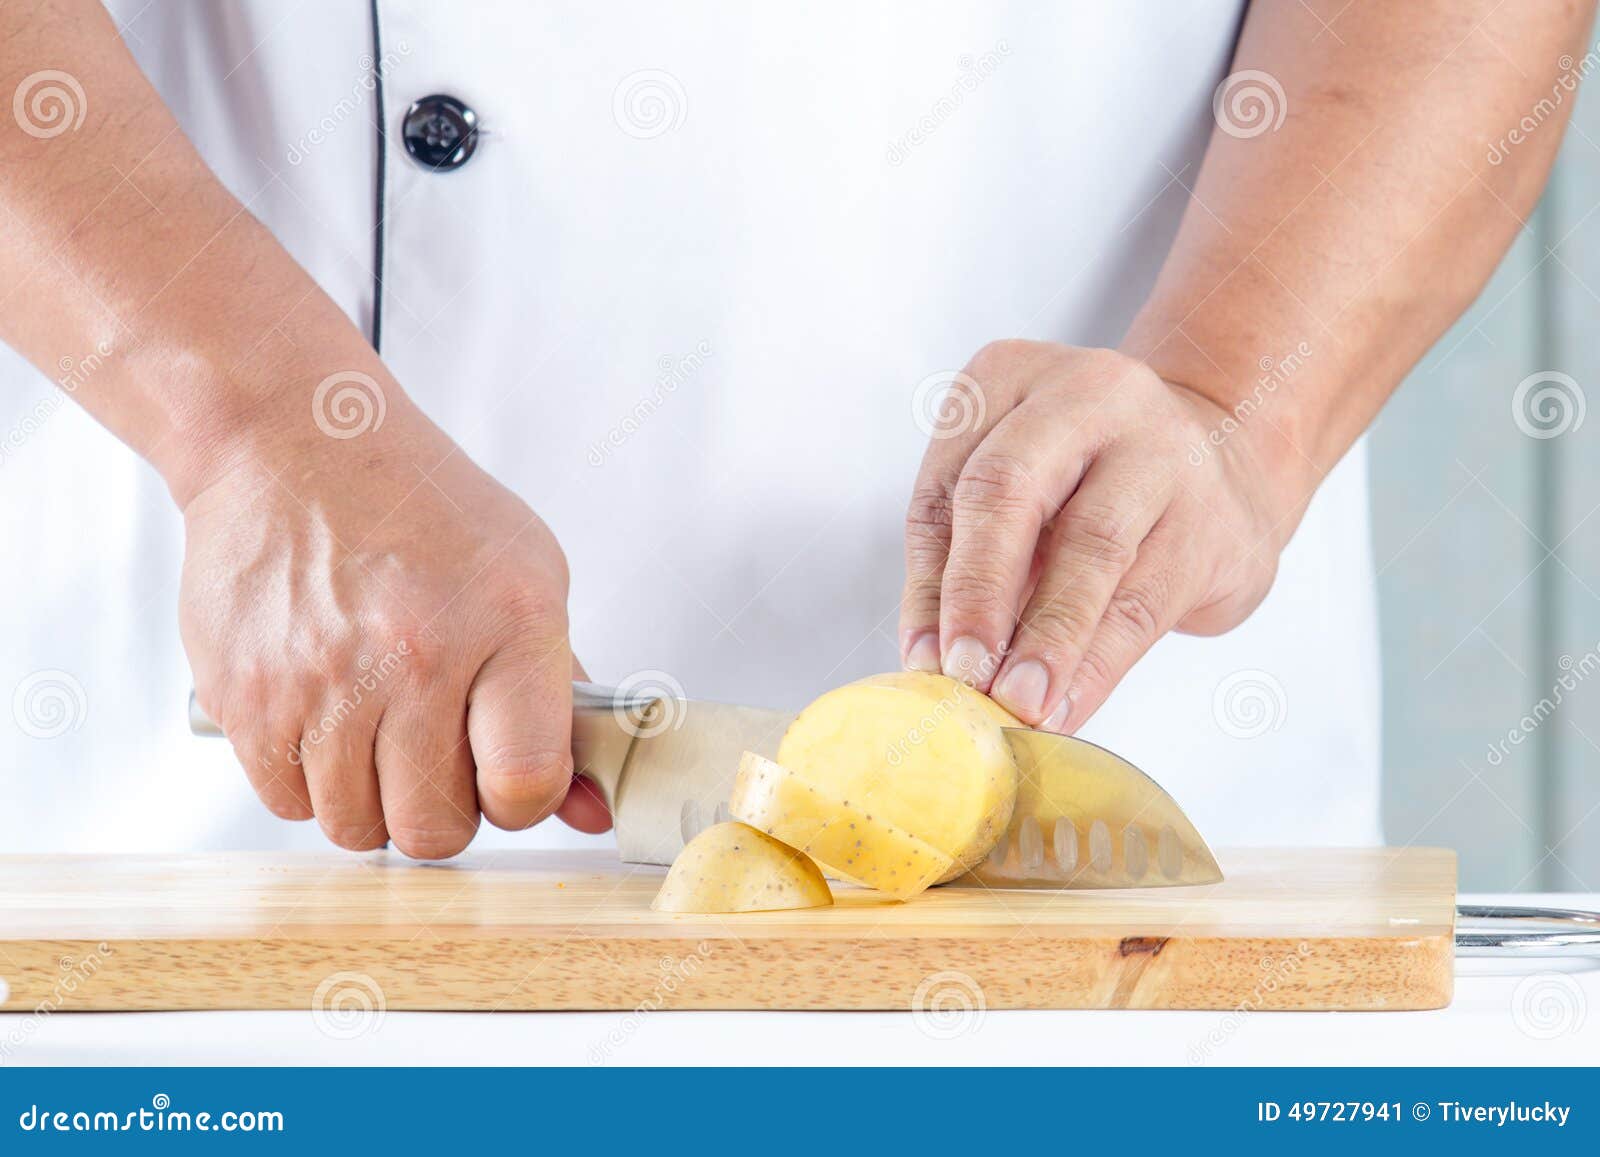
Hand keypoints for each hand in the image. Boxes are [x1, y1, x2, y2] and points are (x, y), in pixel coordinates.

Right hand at [180, 385, 609, 857]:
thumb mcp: (530, 577)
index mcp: (507, 624)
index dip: (524, 801)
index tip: (511, 778)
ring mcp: (324, 680)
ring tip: (379, 731)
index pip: (524, 779)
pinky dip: (309, 782)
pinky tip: (326, 720)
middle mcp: (416, 656)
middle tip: (439, 760)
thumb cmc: (424, 511)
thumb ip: (563, 702)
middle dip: (445, 811)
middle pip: (434, 828)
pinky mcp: (247, 695)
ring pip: (356, 827)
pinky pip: (286, 801)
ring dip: (374, 799)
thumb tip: (593, 811)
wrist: (296, 447)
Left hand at [900, 341, 1300, 731]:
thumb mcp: (1019, 492)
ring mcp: (1158, 446)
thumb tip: (932, 661)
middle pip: (1008, 491)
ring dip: (1046, 639)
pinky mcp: (1211, 515)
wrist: (1230, 461)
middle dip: (978, 593)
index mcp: (1007, 376)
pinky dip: (1098, 663)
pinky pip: (1143, 599)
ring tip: (1018, 701)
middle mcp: (1084, 394)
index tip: (922, 658)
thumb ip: (968, 559)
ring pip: (1088, 548)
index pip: (947, 485)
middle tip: (963, 673)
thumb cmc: (1091, 483)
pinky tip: (1069, 705)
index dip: (929, 581)